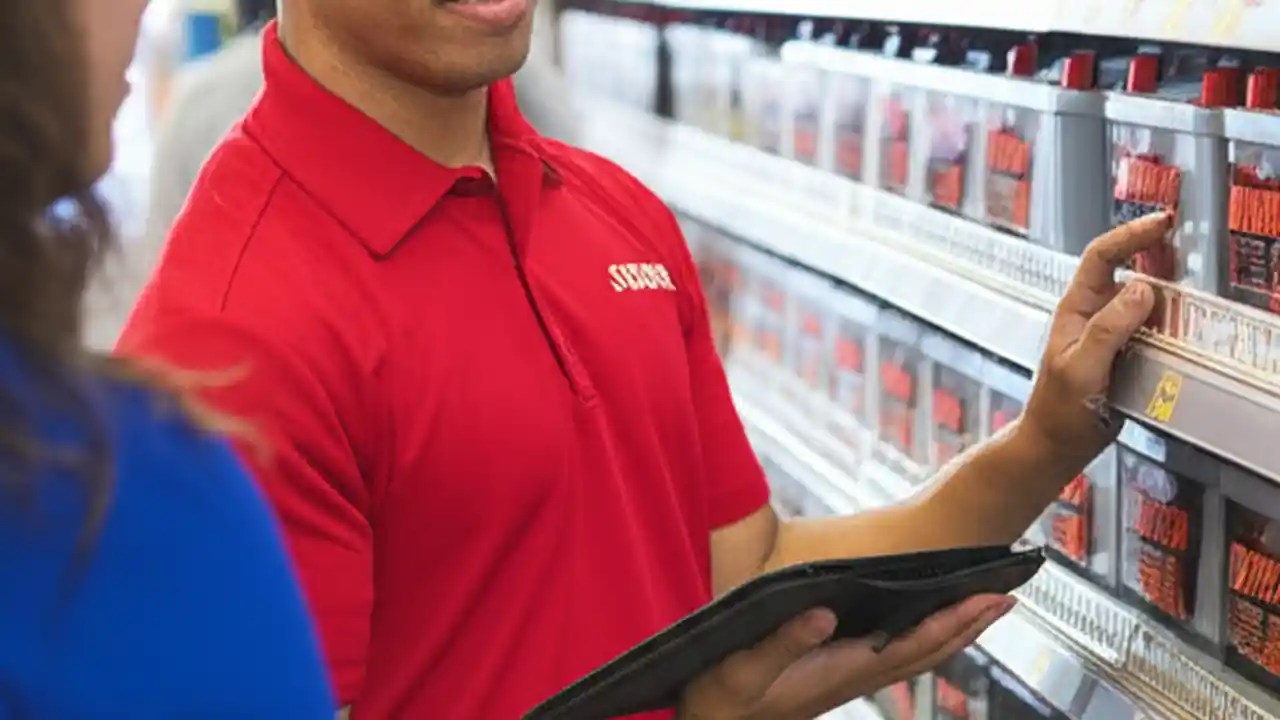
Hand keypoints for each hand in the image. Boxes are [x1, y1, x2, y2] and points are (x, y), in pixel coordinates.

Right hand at [677, 594, 1014, 719]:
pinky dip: (920, 634)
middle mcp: (853, 676)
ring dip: (951, 630)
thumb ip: (782, 642)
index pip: (914, 643)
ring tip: (976, 606)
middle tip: (1005, 594)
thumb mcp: (742, 669)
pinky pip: (894, 654)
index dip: (956, 620)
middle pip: (928, 651)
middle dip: (969, 623)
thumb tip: (825, 614)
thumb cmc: (721, 702)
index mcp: (841, 671)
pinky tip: (922, 623)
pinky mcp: (835, 676)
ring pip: (916, 654)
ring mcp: (847, 678)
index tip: (991, 596)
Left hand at [1020, 212, 1169, 466]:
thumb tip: (1143, 289)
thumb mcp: (1080, 367)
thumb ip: (1108, 329)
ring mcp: (1111, 336)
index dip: (1130, 236)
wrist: (1054, 447)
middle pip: (1129, 272)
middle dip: (1157, 258)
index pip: (1101, 257)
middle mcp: (1093, 316)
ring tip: (1191, 300)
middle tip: (1188, 254)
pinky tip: (1185, 333)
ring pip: (1145, 303)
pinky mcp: (1127, 356)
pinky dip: (1171, 326)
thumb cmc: (1057, 410)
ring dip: (1169, 296)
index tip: (1161, 223)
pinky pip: (1153, 331)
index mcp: (1075, 309)